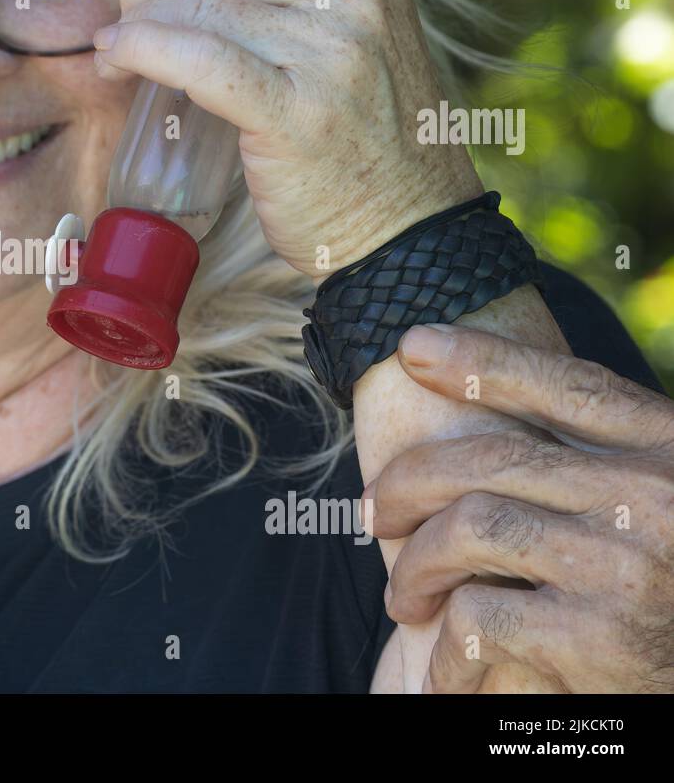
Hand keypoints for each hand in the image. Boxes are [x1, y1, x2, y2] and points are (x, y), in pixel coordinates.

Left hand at [91, 0, 483, 279]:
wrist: (410, 227)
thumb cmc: (363, 132)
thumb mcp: (340, 32)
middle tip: (124, 15)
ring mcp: (329, 48)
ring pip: (191, 4)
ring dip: (131, 23)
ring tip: (116, 52)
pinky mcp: (295, 112)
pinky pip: (192, 58)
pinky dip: (136, 52)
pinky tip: (116, 64)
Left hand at [364, 323, 673, 692]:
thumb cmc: (666, 594)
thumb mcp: (659, 507)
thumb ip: (600, 462)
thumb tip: (480, 397)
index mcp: (671, 452)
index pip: (570, 387)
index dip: (486, 362)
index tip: (411, 346)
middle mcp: (655, 498)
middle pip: (494, 459)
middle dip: (409, 482)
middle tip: (372, 512)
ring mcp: (624, 565)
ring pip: (470, 528)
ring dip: (416, 567)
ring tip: (405, 598)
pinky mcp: (595, 637)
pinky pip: (477, 617)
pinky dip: (445, 649)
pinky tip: (443, 669)